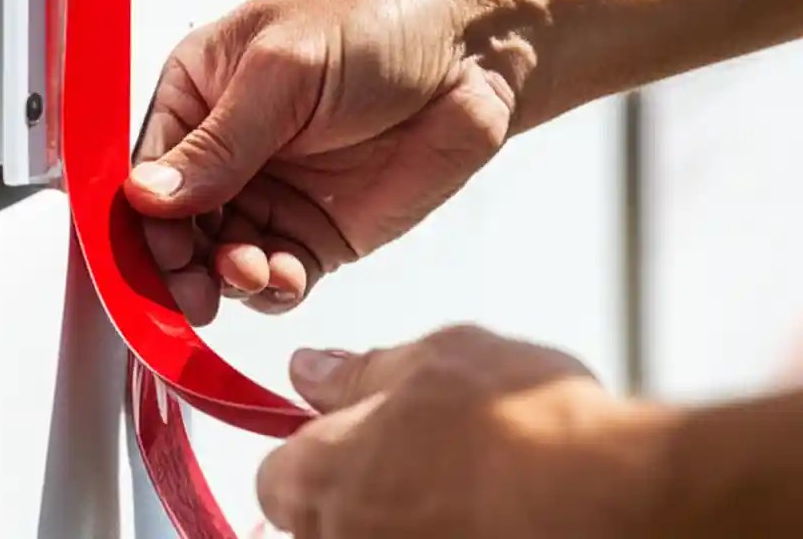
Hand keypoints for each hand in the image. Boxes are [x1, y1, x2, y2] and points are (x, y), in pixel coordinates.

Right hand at [124, 0, 514, 323]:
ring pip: (219, 260)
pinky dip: (272, 290)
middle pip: (174, 225)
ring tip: (249, 269)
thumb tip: (148, 194)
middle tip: (193, 284)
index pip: (147, 166)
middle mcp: (228, 149)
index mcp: (201, 92)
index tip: (148, 249)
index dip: (141, 213)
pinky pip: (276, 279)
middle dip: (178, 260)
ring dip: (225, 278)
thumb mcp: (284, 70)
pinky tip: (284, 276)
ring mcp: (271, 194)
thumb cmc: (383, 22)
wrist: (478, 49)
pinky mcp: (317, 233)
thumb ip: (218, 142)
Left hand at [256, 325, 665, 538]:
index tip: (352, 435)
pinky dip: (455, 533)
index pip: (275, 478)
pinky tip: (496, 519)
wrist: (606, 503)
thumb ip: (356, 373)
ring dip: (411, 518)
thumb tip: (310, 371)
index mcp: (316, 479)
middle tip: (430, 459)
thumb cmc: (516, 430)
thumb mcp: (430, 360)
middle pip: (326, 522)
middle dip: (367, 492)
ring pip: (380, 538)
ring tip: (476, 491)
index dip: (313, 454)